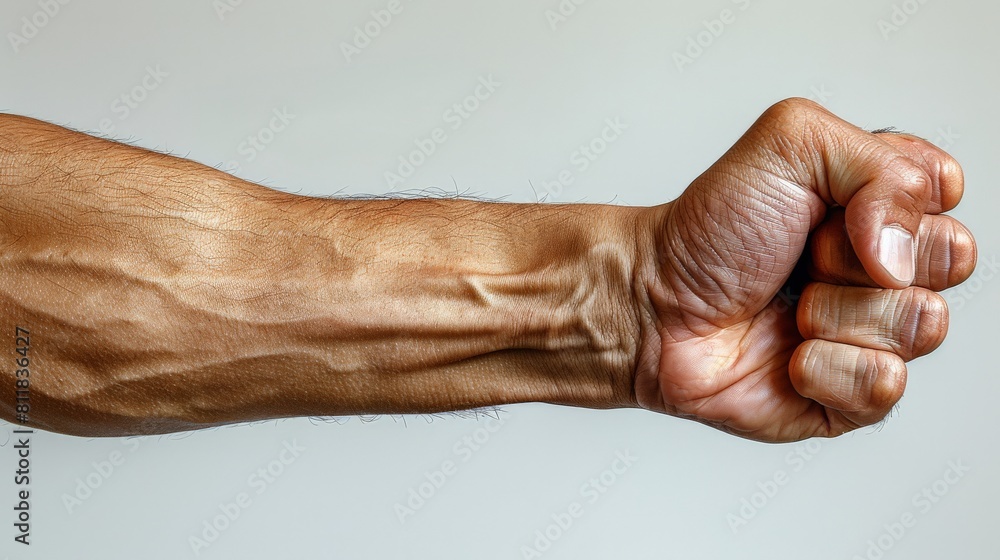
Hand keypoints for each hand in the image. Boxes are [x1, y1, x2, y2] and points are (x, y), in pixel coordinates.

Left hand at [632, 98, 976, 442]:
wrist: (653, 304)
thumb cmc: (710, 231)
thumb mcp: (790, 144)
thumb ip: (878, 160)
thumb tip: (906, 248)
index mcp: (881, 204)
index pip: (944, 192)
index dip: (894, 200)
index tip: (830, 205)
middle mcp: (887, 269)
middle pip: (948, 259)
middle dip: (863, 255)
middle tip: (804, 257)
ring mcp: (874, 334)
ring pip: (922, 325)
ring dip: (839, 312)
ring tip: (791, 308)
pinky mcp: (853, 395)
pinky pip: (886, 385)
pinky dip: (827, 368)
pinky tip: (788, 356)